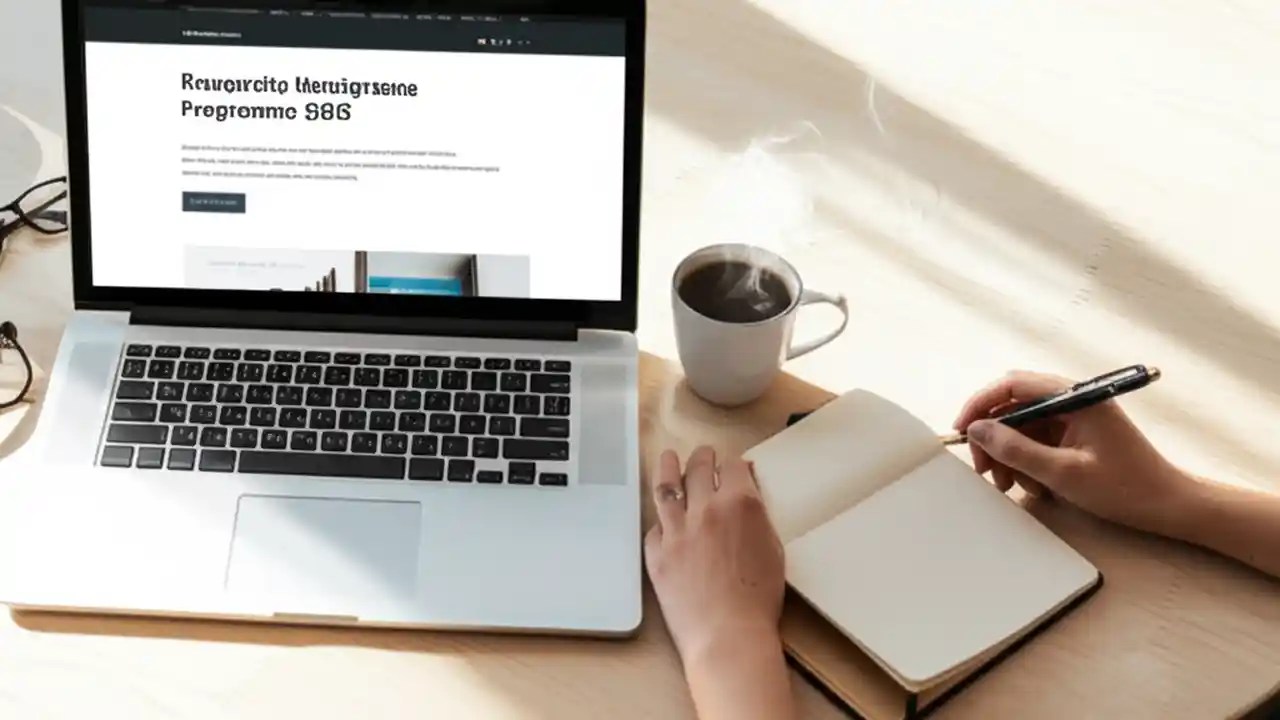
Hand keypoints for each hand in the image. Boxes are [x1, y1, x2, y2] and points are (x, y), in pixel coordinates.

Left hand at [644, 446, 785, 665]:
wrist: (728, 634)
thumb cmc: (759, 599)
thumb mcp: (773, 549)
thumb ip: (758, 517)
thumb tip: (747, 495)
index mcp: (741, 504)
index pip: (733, 466)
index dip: (734, 465)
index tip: (733, 467)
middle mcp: (705, 508)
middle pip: (699, 467)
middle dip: (702, 457)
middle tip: (703, 454)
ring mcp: (676, 529)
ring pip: (666, 486)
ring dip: (668, 467)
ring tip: (667, 457)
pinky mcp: (656, 552)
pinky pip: (654, 527)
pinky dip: (661, 521)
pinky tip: (662, 518)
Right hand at [954, 370, 1197, 536]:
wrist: (1170, 506)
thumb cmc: (1124, 488)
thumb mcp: (1064, 473)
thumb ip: (1017, 450)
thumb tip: (977, 431)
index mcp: (1076, 397)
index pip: (1014, 385)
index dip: (981, 404)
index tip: (962, 432)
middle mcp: (1073, 399)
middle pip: (1015, 405)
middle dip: (993, 436)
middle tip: (982, 469)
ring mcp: (1075, 417)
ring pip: (1023, 426)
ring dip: (1007, 453)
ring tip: (1006, 485)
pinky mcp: (1076, 435)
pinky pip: (1038, 440)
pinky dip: (1025, 460)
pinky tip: (1028, 485)